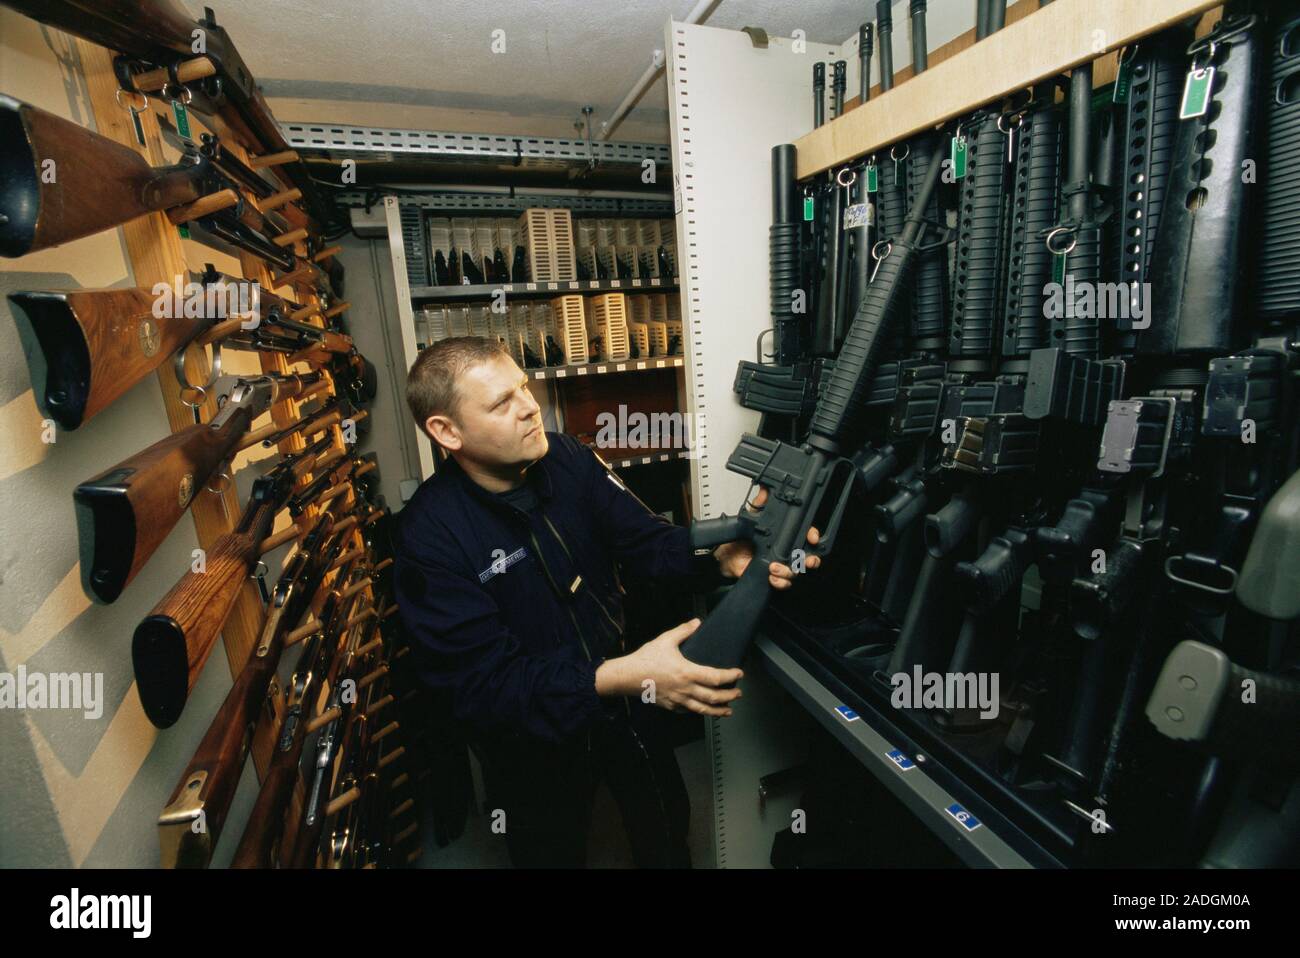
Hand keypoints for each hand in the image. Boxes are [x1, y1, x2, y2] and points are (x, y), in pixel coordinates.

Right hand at [595, 618, 743, 716]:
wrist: (627, 676)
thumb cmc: (645, 659)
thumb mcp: (665, 640)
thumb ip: (683, 631)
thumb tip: (696, 622)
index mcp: (687, 672)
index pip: (716, 677)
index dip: (730, 676)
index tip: (738, 674)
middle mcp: (685, 689)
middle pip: (714, 697)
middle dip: (729, 696)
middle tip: (738, 693)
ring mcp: (679, 700)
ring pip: (703, 710)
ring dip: (718, 710)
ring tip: (728, 710)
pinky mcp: (671, 706)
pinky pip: (689, 711)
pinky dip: (699, 711)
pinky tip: (703, 709)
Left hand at [712, 486, 820, 588]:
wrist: (726, 557)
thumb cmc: (741, 538)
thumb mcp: (751, 518)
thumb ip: (760, 504)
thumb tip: (764, 489)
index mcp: (785, 537)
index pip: (806, 535)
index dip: (812, 536)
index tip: (811, 537)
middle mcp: (787, 552)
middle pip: (809, 557)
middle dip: (812, 560)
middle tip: (806, 560)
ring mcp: (781, 566)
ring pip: (797, 572)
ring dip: (788, 571)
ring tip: (774, 567)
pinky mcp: (774, 578)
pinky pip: (784, 583)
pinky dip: (780, 582)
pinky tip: (772, 577)